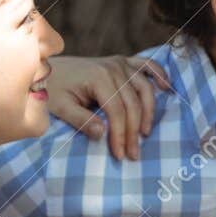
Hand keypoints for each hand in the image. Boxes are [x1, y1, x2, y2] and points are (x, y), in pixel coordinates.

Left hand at [45, 54, 170, 158]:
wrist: (47, 67)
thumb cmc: (53, 88)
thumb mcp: (60, 106)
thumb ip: (80, 119)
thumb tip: (102, 134)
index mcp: (98, 77)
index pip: (117, 110)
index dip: (120, 134)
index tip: (120, 154)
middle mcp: (113, 67)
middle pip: (132, 103)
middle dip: (134, 131)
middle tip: (133, 154)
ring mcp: (120, 63)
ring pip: (144, 89)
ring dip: (149, 112)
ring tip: (145, 133)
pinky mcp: (122, 62)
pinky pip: (147, 65)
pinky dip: (160, 75)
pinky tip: (168, 88)